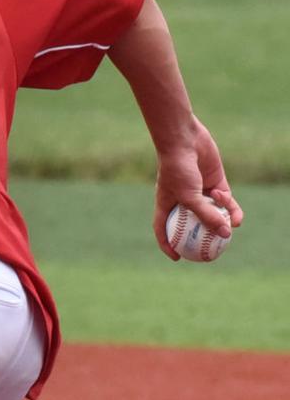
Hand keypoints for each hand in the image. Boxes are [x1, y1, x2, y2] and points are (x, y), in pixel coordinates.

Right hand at [153, 116, 243, 260]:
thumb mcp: (190, 197)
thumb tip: (225, 234)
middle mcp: (183, 200)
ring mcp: (200, 191)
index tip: (178, 258)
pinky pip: (225, 200)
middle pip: (192, 224)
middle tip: (213, 250)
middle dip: (204, 237)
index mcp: (166, 205)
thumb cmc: (178, 170)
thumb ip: (207, 216)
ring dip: (223, 219)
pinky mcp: (215, 182)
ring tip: (231, 226)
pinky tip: (234, 211)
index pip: (164, 229)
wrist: (184, 141)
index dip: (168, 245)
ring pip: (213, 212)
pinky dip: (229, 205)